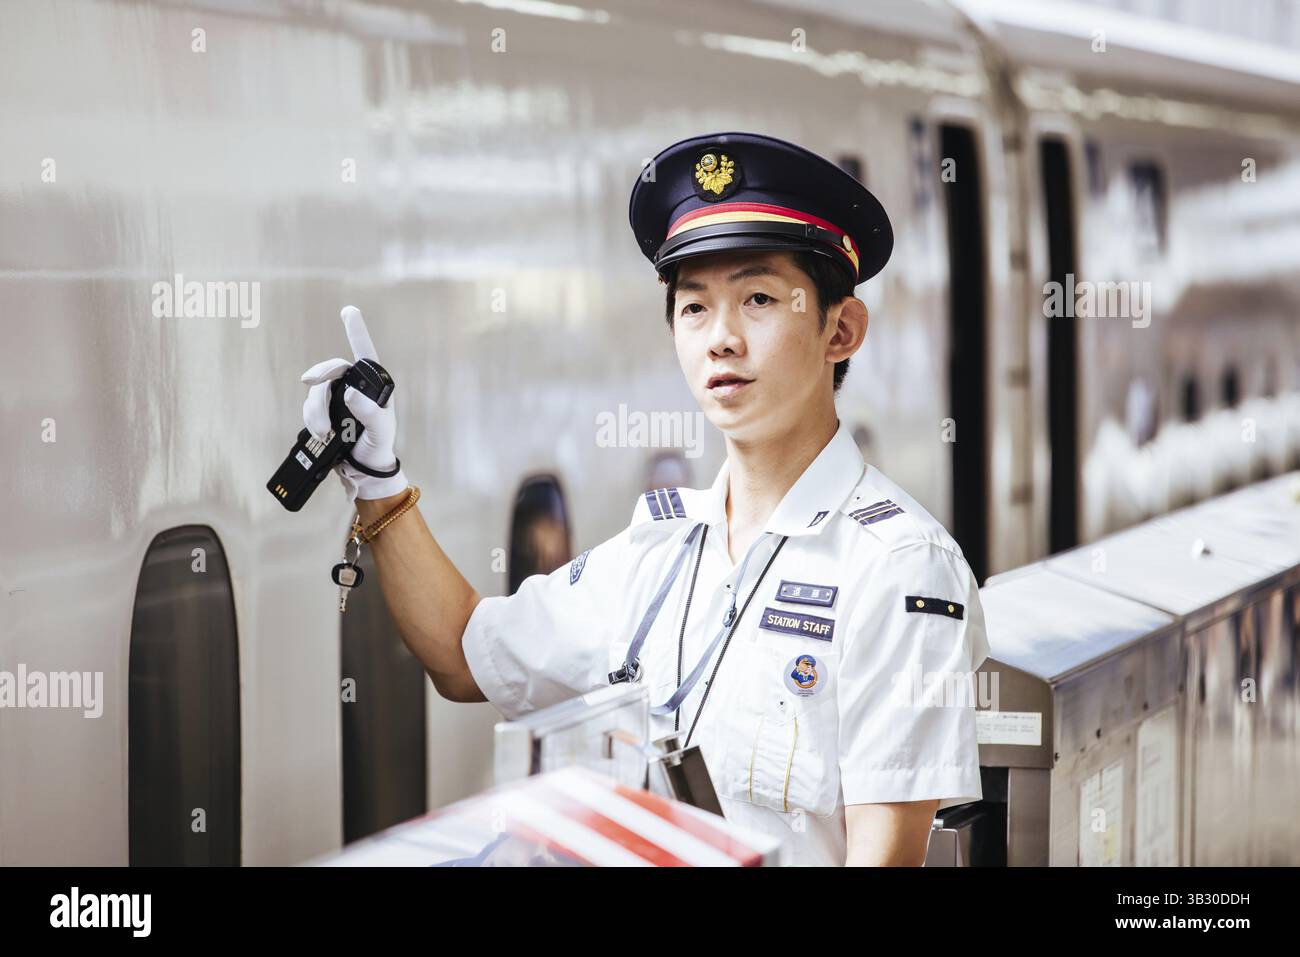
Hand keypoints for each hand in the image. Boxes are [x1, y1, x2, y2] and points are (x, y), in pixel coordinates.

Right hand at [300, 306, 408, 502]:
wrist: (363, 467)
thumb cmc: (379, 445)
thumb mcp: (380, 431)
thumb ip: (369, 413)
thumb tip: (350, 392)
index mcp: (373, 386)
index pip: (365, 353)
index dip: (356, 330)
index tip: (349, 310)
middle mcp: (354, 387)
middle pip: (331, 369)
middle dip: (319, 376)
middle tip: (309, 383)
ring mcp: (337, 399)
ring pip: (317, 391)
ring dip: (315, 409)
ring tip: (324, 431)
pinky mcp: (324, 412)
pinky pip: (310, 407)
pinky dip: (311, 418)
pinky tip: (320, 432)